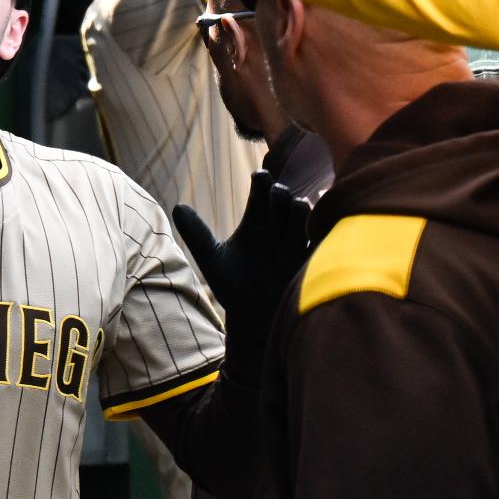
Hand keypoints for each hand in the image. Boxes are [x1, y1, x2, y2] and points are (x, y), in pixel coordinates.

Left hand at [173, 171, 311, 374]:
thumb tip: (177, 206)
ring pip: (302, 211)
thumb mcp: (213, 260)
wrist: (254, 319)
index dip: (262, 180)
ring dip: (299, 206)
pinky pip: (321, 237)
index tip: (260, 178)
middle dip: (280, 192)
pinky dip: (318, 228)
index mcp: (254, 222)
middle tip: (276, 196)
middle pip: (282, 196)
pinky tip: (311, 229)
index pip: (260, 190)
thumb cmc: (233, 287)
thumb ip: (197, 234)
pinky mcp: (309, 259)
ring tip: (294, 208)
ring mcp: (294, 242)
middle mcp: (275, 227)